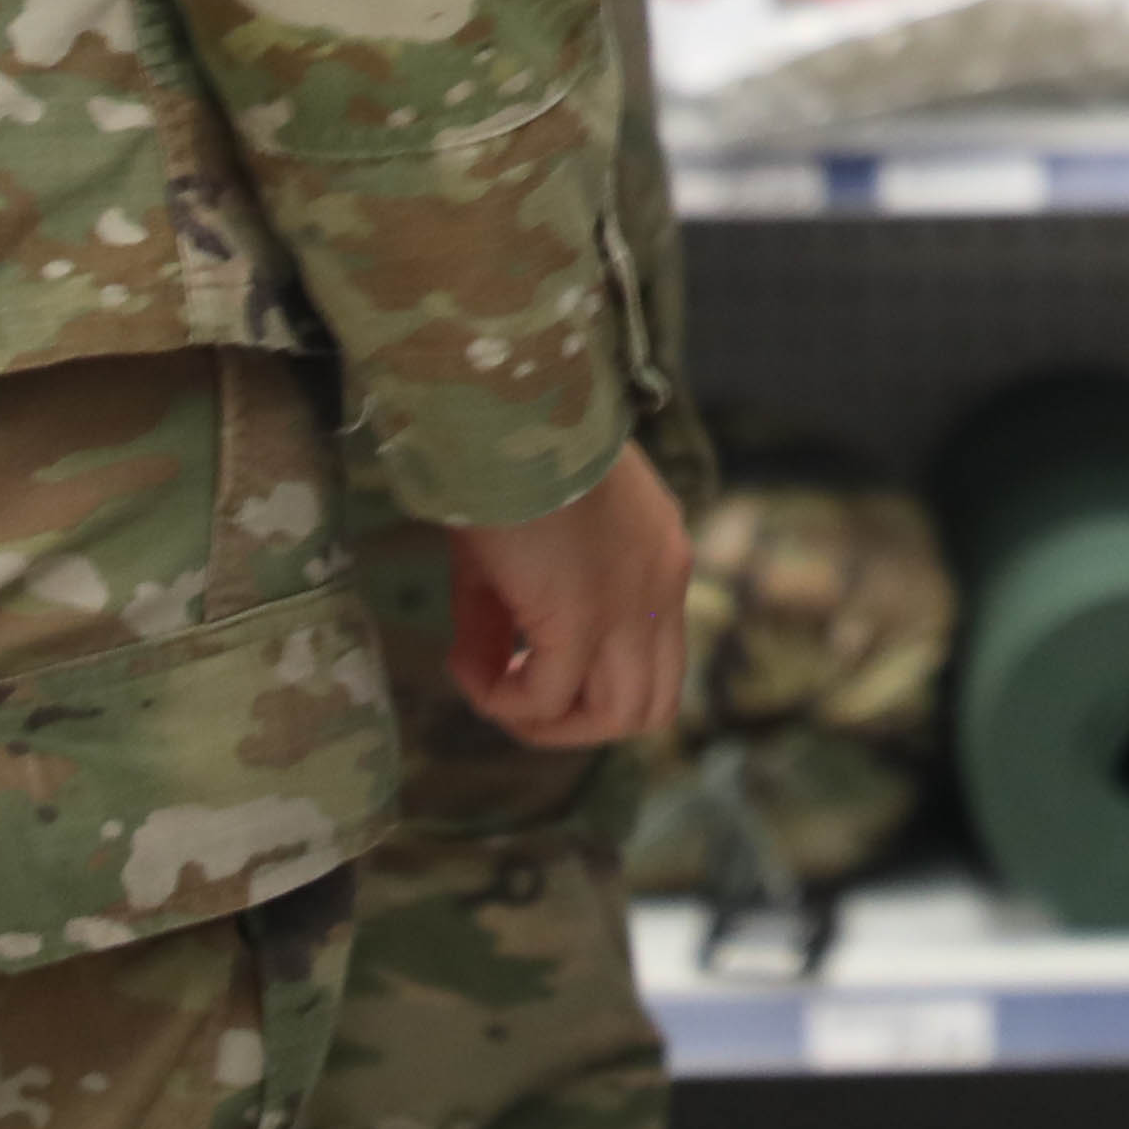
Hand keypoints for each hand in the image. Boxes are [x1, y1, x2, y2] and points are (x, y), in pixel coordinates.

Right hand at [445, 449, 690, 749]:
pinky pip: (546, 699)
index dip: (597, 677)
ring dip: (551, 723)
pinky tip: (466, 666)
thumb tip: (479, 667)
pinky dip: (505, 700)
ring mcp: (630, 606)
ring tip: (496, 689)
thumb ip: (508, 608)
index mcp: (660, 556)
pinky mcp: (581, 618)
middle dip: (580, 720)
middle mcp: (662, 588)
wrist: (506, 405)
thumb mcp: (525, 535)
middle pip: (652, 705)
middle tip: (518, 692)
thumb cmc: (508, 451)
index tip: (533, 655)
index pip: (659, 654)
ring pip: (617, 717)